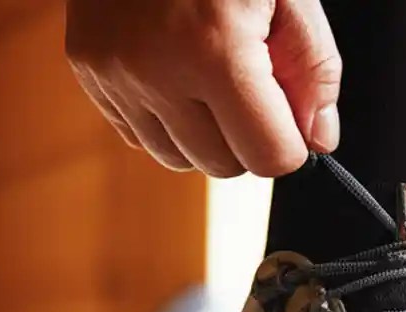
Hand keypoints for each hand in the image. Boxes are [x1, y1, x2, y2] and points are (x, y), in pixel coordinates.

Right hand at [65, 0, 341, 177]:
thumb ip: (314, 71)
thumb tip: (319, 140)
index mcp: (214, 51)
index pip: (270, 157)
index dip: (291, 140)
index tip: (290, 107)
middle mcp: (155, 71)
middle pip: (225, 167)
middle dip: (249, 135)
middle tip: (252, 78)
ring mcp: (113, 73)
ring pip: (178, 159)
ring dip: (206, 132)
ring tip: (212, 70)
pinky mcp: (86, 69)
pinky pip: (139, 134)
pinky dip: (166, 117)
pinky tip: (177, 67)